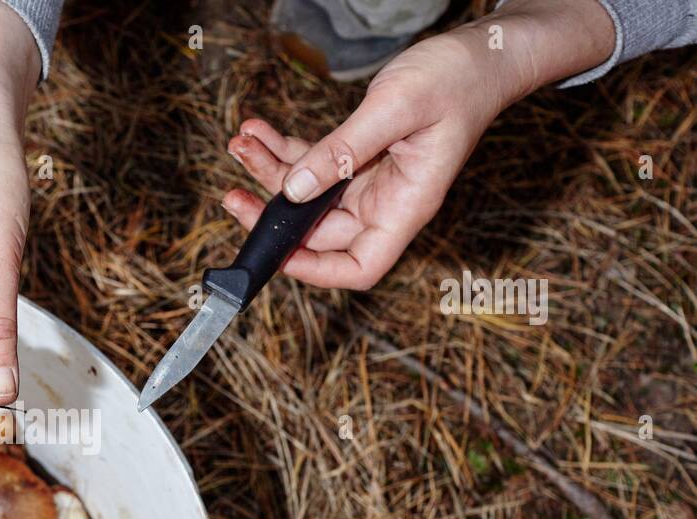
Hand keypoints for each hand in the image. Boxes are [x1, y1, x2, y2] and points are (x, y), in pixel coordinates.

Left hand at [224, 0, 615, 290]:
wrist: (480, 52)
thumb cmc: (457, 79)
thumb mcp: (394, 109)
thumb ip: (342, 151)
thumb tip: (295, 189)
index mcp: (406, 207)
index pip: (359, 266)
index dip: (315, 271)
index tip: (276, 254)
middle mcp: (386, 203)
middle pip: (318, 231)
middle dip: (272, 212)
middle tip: (233, 193)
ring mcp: (370, 182)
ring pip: (308, 195)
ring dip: (271, 173)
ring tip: (241, 144)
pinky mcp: (359, 158)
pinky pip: (314, 164)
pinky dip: (283, 149)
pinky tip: (258, 130)